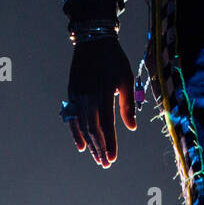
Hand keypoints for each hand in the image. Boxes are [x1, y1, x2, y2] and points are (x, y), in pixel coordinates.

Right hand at [66, 37, 136, 166]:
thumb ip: (128, 105)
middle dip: (100, 148)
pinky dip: (75, 133)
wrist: (93, 40)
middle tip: (106, 164)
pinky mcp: (71, 94)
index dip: (109, 144)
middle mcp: (88, 98)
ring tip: (97, 158)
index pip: (107, 125)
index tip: (113, 158)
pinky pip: (72, 118)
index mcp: (104, 94)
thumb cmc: (114, 60)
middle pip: (93, 130)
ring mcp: (77, 97)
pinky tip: (81, 146)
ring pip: (83, 127)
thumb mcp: (126, 79)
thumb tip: (132, 127)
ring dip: (90, 144)